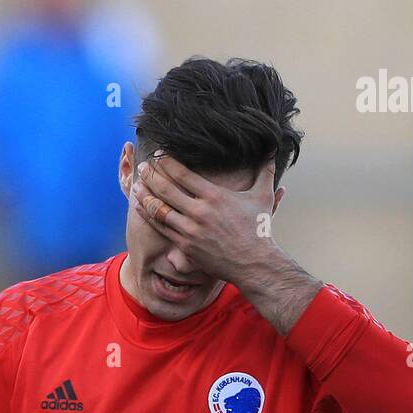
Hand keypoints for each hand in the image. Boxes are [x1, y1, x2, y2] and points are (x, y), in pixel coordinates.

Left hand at [132, 154, 279, 286]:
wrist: (253, 263)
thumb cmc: (259, 230)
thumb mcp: (264, 196)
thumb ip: (266, 171)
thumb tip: (275, 149)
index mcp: (214, 196)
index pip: (183, 174)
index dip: (167, 163)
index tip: (159, 155)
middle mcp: (199, 212)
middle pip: (166, 189)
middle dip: (152, 176)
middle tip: (143, 167)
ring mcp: (190, 231)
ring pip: (160, 210)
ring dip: (146, 196)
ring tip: (137, 186)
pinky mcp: (186, 246)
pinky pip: (162, 229)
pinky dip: (150, 217)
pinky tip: (141, 208)